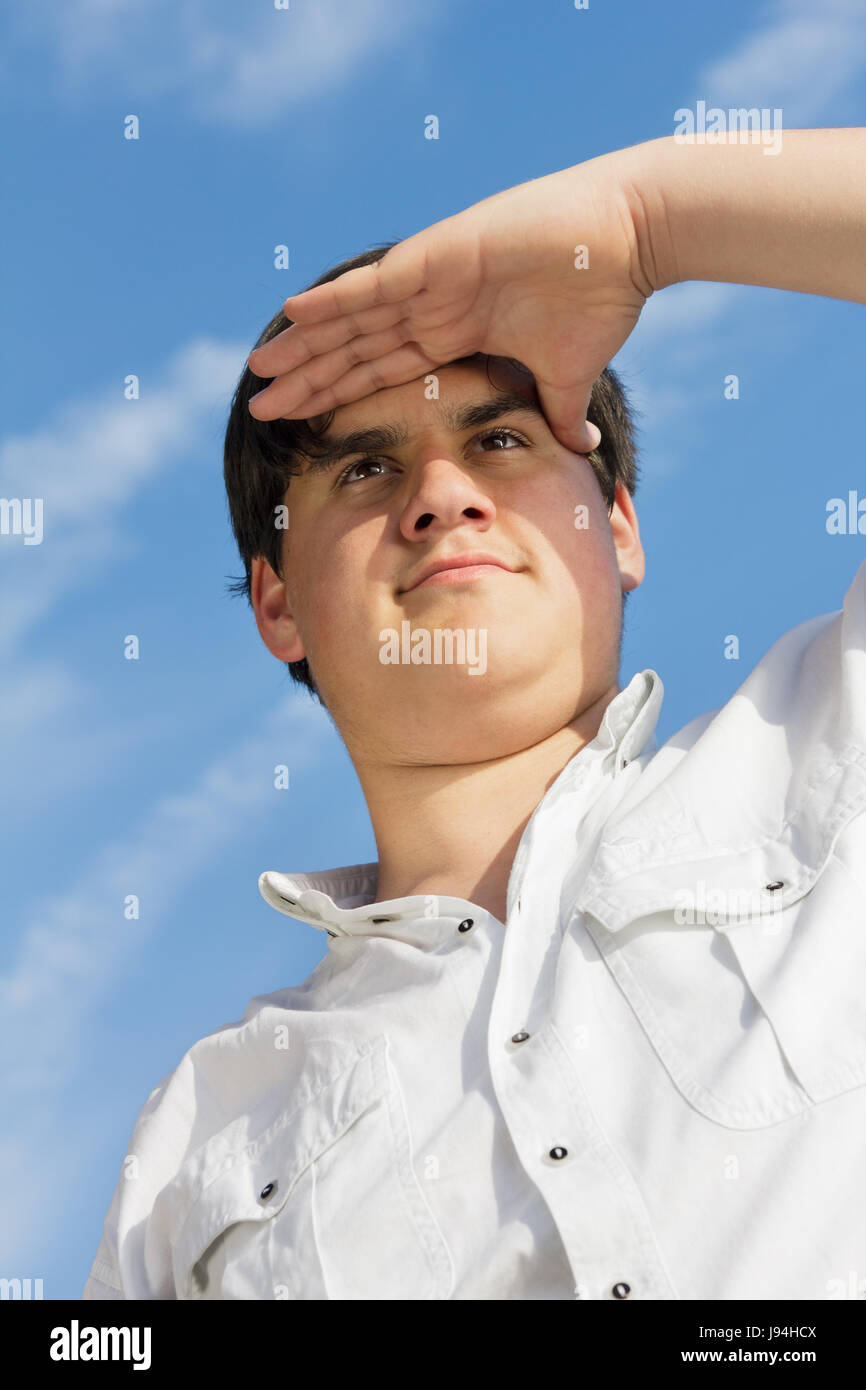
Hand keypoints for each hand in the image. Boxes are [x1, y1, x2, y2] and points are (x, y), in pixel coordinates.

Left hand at [247, 147, 657, 454]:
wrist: (630, 241)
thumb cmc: (602, 296)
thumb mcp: (568, 375)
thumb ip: (560, 410)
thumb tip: (578, 448)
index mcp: (453, 333)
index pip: (381, 370)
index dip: (341, 395)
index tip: (304, 422)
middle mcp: (431, 306)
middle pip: (355, 350)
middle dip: (308, 378)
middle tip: (260, 406)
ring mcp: (431, 279)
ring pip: (352, 321)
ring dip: (305, 345)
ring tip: (259, 368)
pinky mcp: (438, 255)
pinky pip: (373, 285)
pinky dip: (333, 302)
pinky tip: (291, 316)